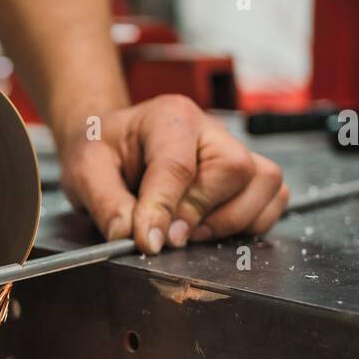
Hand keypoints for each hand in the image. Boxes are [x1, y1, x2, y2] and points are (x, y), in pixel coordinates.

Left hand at [57, 95, 288, 252]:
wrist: (113, 144)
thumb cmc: (103, 152)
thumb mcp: (85, 172)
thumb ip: (107, 205)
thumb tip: (135, 237)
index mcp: (170, 117)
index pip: (178, 165)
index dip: (164, 209)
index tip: (150, 242)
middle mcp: (211, 130)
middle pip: (235, 169)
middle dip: (202, 213)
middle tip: (168, 235)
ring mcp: (234, 151)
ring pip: (264, 183)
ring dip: (230, 220)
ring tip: (188, 231)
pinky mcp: (247, 176)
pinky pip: (274, 199)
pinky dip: (251, 222)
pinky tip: (212, 229)